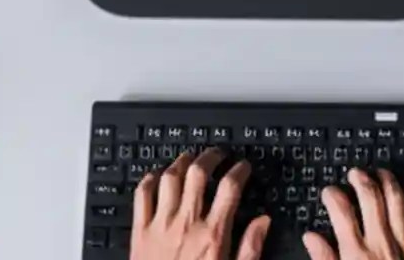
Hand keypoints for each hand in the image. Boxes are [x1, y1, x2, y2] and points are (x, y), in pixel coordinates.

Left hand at [130, 149, 271, 259]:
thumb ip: (250, 248)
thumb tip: (263, 222)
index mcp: (213, 236)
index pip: (230, 188)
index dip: (240, 170)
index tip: (243, 168)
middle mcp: (187, 224)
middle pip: (198, 173)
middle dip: (211, 157)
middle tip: (218, 155)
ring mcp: (161, 226)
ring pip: (169, 178)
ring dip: (181, 163)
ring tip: (190, 159)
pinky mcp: (140, 233)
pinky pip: (142, 196)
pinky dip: (149, 180)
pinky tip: (157, 177)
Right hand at [302, 168, 403, 259]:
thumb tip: (312, 239)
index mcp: (356, 256)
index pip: (341, 212)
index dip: (334, 196)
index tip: (330, 192)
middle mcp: (382, 245)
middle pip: (370, 198)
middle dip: (360, 179)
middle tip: (354, 174)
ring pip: (397, 199)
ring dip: (387, 180)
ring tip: (379, 171)